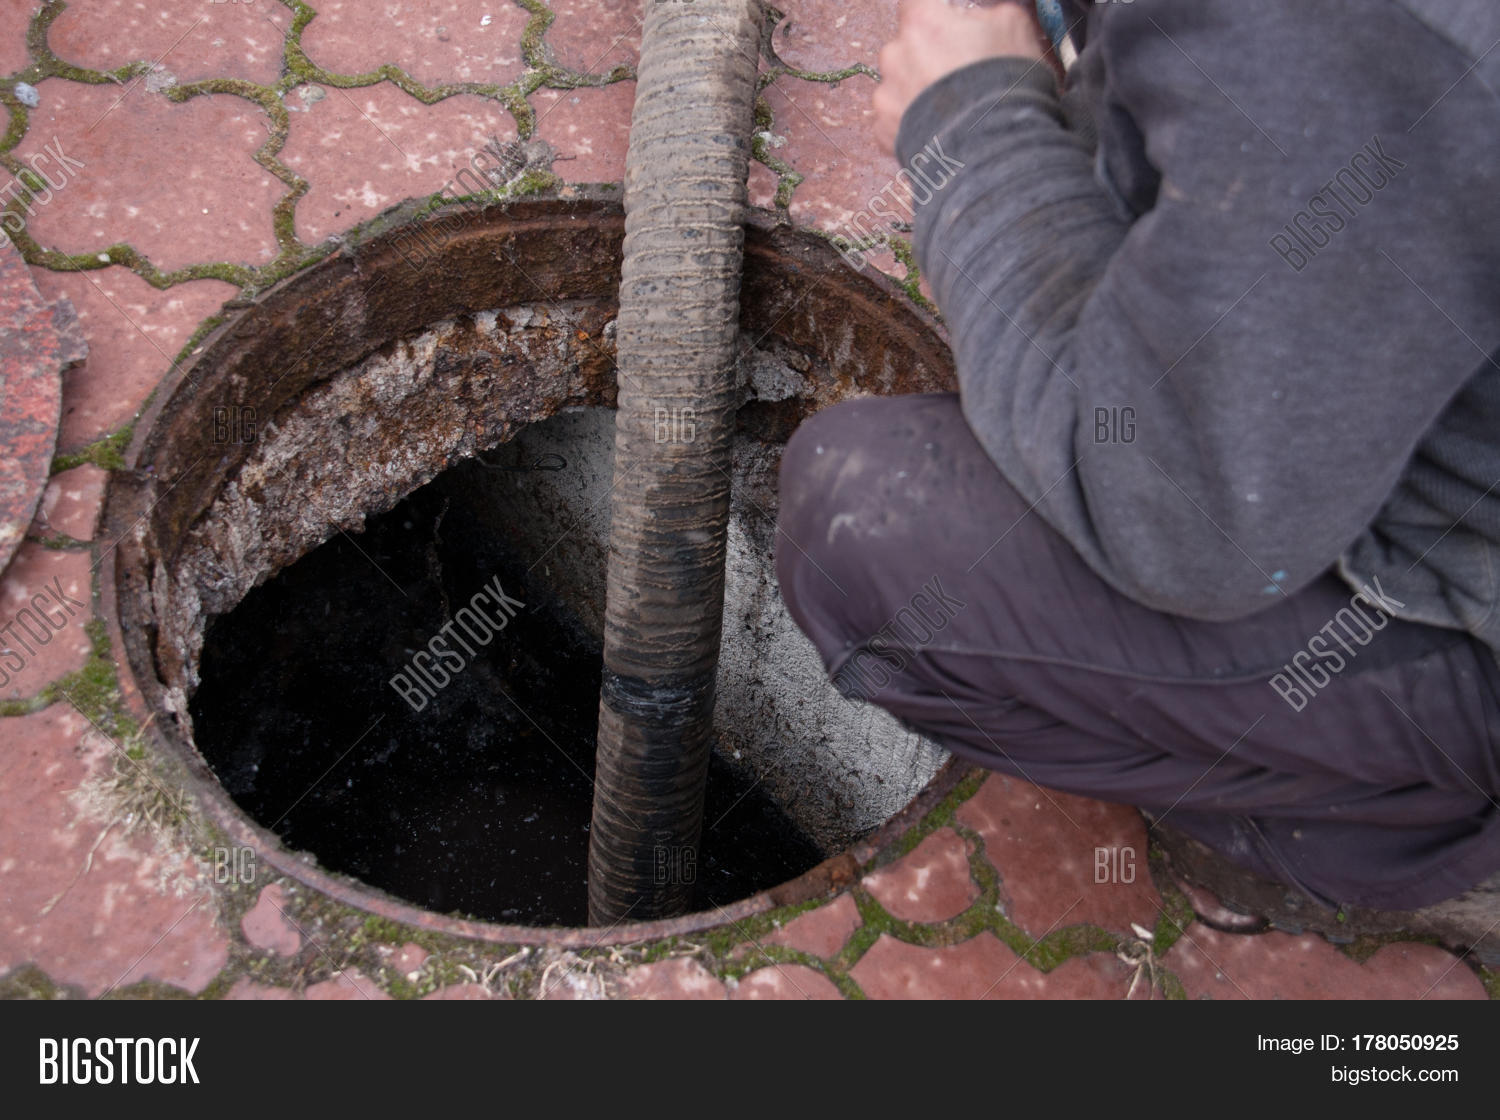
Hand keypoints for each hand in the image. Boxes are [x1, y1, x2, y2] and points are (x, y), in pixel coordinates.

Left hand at [873, 0, 1047, 152]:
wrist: (992, 149)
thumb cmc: (1004, 84)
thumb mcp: (1012, 27)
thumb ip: (985, 15)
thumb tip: (975, 20)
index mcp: (922, 24)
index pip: (915, 1)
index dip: (932, 10)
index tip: (944, 20)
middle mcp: (895, 56)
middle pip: (907, 45)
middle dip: (929, 55)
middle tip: (958, 74)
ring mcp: (885, 96)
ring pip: (900, 83)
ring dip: (919, 90)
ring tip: (951, 109)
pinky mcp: (883, 132)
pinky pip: (896, 118)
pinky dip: (913, 123)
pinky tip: (939, 129)